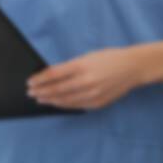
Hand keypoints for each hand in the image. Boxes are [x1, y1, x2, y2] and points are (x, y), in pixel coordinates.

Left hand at [27, 47, 141, 110]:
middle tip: (30, 93)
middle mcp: (86, 81)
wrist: (132, 67)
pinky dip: (64, 105)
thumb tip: (50, 76)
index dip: (39, 80)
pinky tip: (57, 103)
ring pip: (65, 100)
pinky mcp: (98, 103)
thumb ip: (70, 67)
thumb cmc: (108, 58)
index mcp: (82, 65)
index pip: (53, 75)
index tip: (30, 82)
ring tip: (40, 99)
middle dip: (41, 92)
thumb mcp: (87, 56)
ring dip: (50, 100)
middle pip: (56, 89)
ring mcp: (92, 94)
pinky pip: (76, 106)